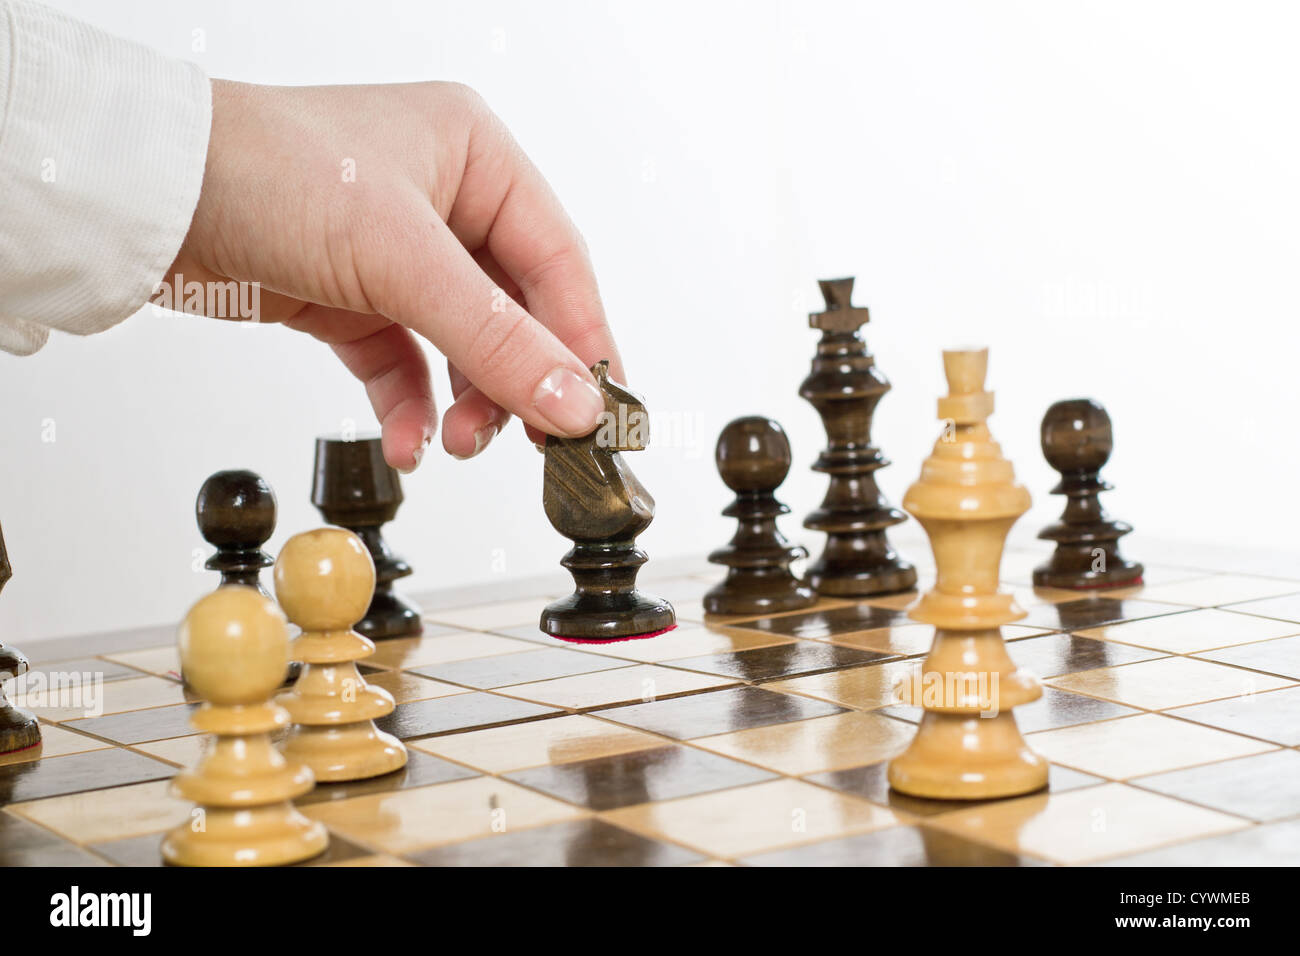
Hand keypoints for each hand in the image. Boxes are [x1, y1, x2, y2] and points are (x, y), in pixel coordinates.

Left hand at [159, 79, 622, 469]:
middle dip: (519, 380)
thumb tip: (577, 401)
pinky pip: (406, 364)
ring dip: (467, 403)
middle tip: (533, 441)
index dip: (583, 338)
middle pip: (515, 310)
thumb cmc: (264, 173)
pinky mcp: (353, 298)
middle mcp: (445, 198)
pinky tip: (408, 443)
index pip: (558, 259)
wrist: (145, 199)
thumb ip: (496, 338)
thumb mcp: (400, 257)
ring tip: (458, 444)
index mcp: (476, 154)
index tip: (599, 407)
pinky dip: (411, 407)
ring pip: (464, 345)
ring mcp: (398, 252)